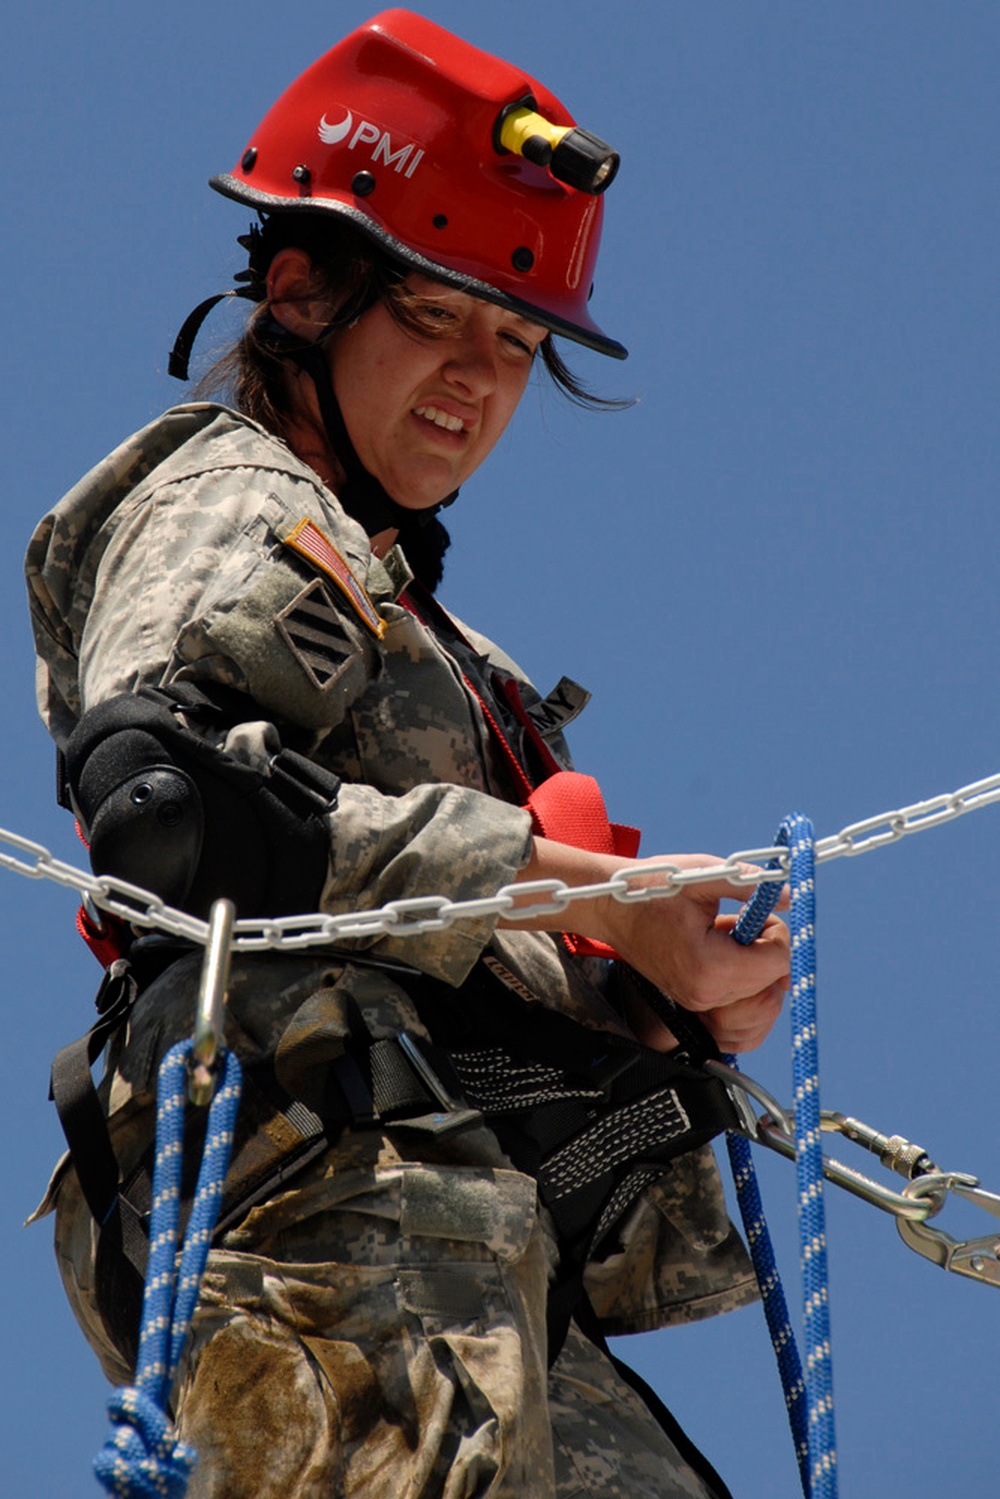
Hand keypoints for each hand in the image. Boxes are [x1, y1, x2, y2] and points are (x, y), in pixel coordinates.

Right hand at [503, 841, 789, 1054]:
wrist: (610, 907)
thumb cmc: (650, 888)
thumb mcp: (702, 875)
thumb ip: (749, 885)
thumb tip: (789, 895)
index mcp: (708, 966)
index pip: (777, 963)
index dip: (775, 932)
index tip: (753, 911)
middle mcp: (704, 994)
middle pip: (772, 984)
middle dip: (768, 949)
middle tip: (742, 921)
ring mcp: (697, 1002)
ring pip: (760, 999)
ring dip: (757, 967)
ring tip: (732, 938)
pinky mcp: (693, 1002)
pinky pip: (740, 1007)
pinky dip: (747, 984)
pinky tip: (728, 956)